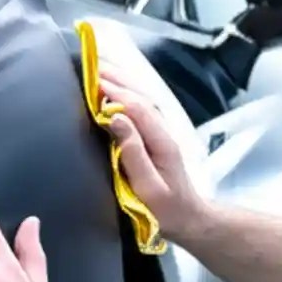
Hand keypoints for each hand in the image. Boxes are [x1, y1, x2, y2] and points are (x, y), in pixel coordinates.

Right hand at [99, 66, 208, 240]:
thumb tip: (115, 119)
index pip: (138, 108)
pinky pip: (139, 108)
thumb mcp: (149, 187)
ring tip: (100, 67)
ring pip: (141, 99)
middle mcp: (163, 131)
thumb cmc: (166, 210)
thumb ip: (133, 153)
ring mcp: (161, 132)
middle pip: (140, 97)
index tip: (94, 80)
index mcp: (162, 141)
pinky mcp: (155, 137)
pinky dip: (126, 93)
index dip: (116, 92)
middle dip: (118, 78)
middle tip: (92, 63)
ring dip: (122, 81)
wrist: (189, 218)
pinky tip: (114, 88)